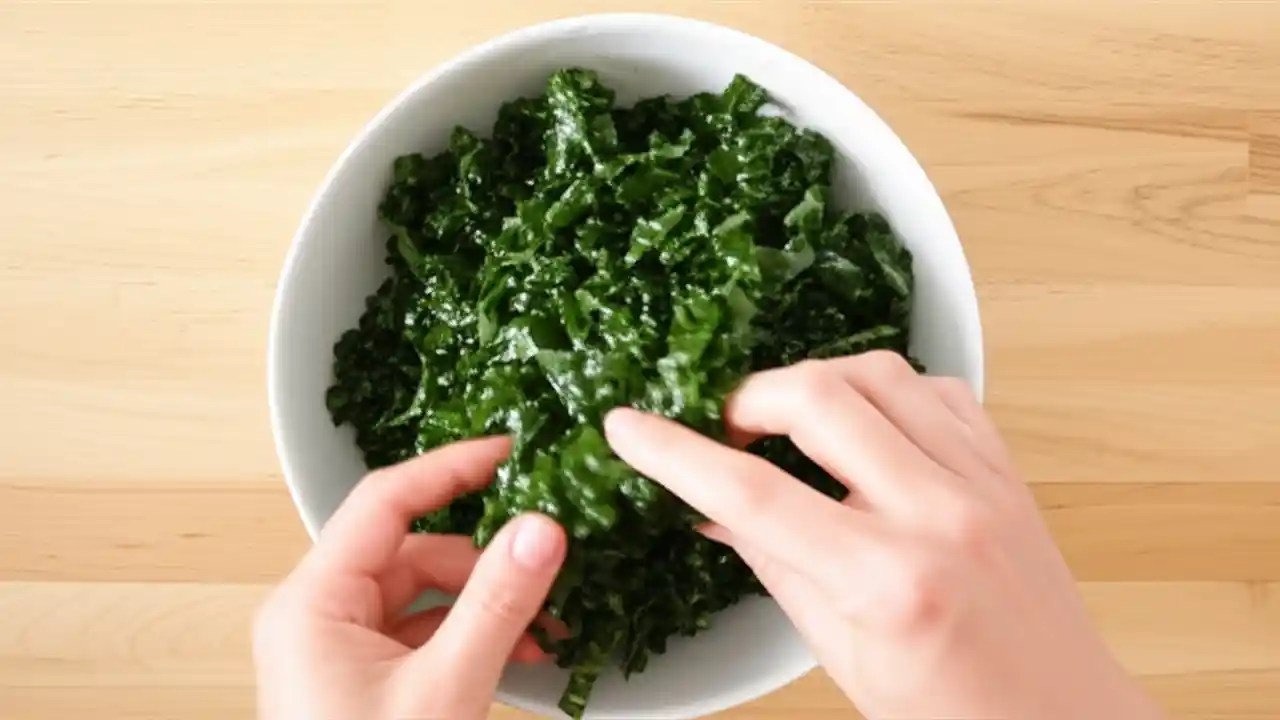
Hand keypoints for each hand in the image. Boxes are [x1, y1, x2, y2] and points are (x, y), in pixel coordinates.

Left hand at [253, 437, 565, 719]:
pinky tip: (521, 652)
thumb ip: (495, 605)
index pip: (387, 500)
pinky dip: (469, 635)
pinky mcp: (359, 676)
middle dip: (485, 558)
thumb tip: (543, 528)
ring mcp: (336, 646)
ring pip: (423, 593)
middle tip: (549, 559)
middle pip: (413, 549)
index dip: (453, 468)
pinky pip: (420, 632)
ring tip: (547, 625)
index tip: (512, 451)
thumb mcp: (442, 691)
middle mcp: (316, 612)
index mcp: (312, 601)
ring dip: (485, 602)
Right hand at [604, 353, 1163, 719]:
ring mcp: (982, 484)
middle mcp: (940, 516)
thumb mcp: (842, 653)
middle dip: (750, 398)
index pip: (753, 494)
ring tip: (788, 422)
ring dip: (817, 382)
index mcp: (887, 582)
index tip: (628, 426)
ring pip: (880, 373)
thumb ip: (773, 565)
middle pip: (820, 398)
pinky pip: (938, 389)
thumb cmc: (953, 713)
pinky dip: (886, 391)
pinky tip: (865, 425)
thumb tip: (707, 507)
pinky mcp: (1007, 470)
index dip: (675, 452)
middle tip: (727, 430)